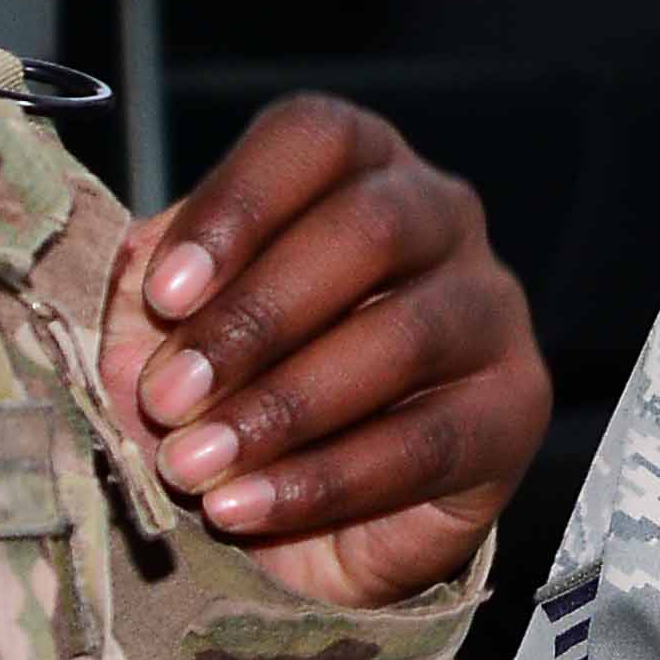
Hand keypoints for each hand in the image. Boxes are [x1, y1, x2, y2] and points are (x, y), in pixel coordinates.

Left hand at [100, 95, 544, 607]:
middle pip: (370, 227)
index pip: (315, 138)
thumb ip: (142, 295)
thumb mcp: (166, 330)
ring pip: (405, 335)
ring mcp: (491, 308)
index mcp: (356, 167)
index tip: (164, 293)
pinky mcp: (517, 408)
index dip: (239, 207)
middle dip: (253, 319)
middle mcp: (441, 216)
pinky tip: (247, 508)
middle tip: (166, 398)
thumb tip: (146, 291)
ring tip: (194, 465)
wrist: (310, 522)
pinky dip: (323, 480)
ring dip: (282, 407)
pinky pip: (428, 441)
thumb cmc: (235, 390)